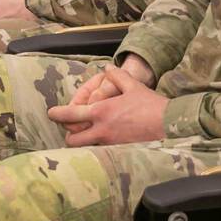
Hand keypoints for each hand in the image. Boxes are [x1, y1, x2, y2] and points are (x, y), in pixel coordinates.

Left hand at [46, 65, 167, 145]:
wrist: (169, 125)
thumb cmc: (151, 105)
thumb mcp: (133, 86)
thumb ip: (117, 76)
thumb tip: (107, 68)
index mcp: (101, 112)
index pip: (70, 115)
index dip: (57, 114)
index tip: (51, 113)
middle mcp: (101, 130)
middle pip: (72, 139)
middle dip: (68, 134)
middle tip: (71, 128)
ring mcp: (109, 144)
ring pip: (84, 148)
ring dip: (82, 142)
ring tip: (86, 135)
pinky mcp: (118, 152)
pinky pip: (99, 152)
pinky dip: (96, 148)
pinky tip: (102, 142)